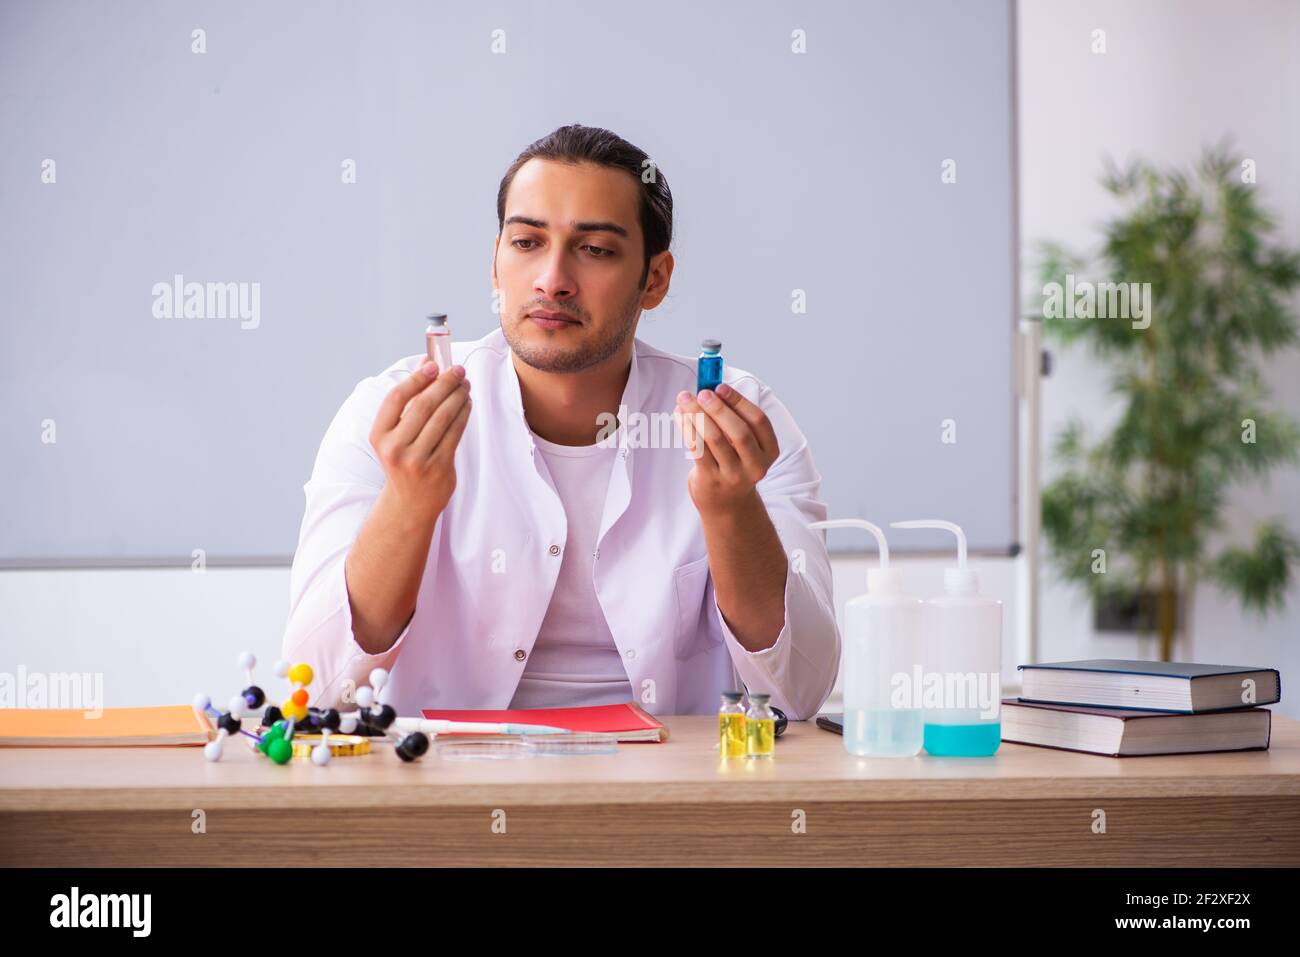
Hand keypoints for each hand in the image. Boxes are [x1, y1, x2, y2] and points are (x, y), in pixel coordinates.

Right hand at [370, 361, 471, 519]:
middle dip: (444, 383)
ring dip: (458, 396)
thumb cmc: (403, 459)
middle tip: (458, 370)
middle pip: (424, 406)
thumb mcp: (395, 435)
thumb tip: (428, 364)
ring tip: (465, 385)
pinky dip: (463, 414)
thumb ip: (409, 401)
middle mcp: (395, 448)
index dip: (416, 379)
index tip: (433, 364)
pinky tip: (467, 403)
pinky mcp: (439, 468)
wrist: (409, 503)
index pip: (396, 399)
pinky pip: (455, 434)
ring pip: (443, 418)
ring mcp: (417, 460)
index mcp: (380, 436)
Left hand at [674, 383, 778, 514]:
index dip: (739, 401)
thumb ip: (733, 419)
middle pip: (738, 431)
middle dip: (718, 408)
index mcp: (768, 451)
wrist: (727, 505)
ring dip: (697, 415)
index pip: (759, 421)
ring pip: (714, 440)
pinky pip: (697, 449)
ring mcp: (733, 475)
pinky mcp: (711, 480)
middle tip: (702, 393)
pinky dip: (686, 428)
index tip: (721, 387)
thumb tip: (710, 388)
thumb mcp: (744, 446)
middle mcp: (755, 465)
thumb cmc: (734, 464)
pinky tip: (680, 415)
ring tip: (684, 399)